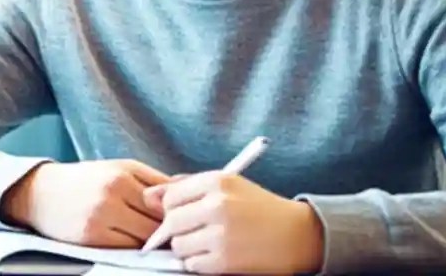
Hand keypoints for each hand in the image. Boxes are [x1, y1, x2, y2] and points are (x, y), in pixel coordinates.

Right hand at [1, 160, 168, 247]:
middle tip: (173, 231)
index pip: (166, 199)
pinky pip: (126, 249)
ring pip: (144, 239)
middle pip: (157, 222)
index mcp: (121, 175)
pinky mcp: (91, 239)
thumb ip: (153, 181)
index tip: (182, 215)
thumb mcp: (118, 168)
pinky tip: (131, 239)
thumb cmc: (84, 179)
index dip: (178, 210)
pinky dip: (134, 247)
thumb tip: (188, 193)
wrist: (39, 192)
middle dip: (167, 228)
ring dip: (152, 240)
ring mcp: (100, 219)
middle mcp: (110, 196)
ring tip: (152, 236)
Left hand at [144, 172, 323, 273]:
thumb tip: (147, 195)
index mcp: (217, 182)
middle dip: (177, 229)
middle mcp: (217, 206)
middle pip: (170, 222)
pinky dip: (199, 263)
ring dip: (187, 248)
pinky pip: (192, 264)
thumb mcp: (227, 185)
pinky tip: (216, 255)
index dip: (173, 208)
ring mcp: (222, 235)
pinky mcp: (226, 261)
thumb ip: (186, 186)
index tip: (184, 214)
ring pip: (178, 245)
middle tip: (195, 231)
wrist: (298, 235)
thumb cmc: (258, 208)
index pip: (170, 196)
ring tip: (208, 243)